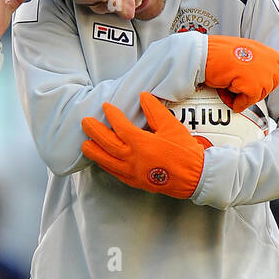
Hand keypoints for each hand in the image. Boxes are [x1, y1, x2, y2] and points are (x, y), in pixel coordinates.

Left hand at [81, 92, 205, 198]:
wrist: (194, 177)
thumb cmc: (184, 152)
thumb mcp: (172, 126)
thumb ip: (155, 111)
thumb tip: (143, 96)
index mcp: (142, 144)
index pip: (120, 127)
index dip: (112, 115)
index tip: (106, 107)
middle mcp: (133, 159)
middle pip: (108, 144)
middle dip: (95, 132)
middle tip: (85, 122)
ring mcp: (132, 173)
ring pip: (107, 161)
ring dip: (94, 152)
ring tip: (84, 144)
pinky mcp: (135, 182)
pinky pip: (114, 172)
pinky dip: (105, 165)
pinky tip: (100, 160)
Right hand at [203, 35, 278, 112]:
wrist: (206, 54)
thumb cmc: (219, 53)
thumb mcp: (245, 52)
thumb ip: (255, 62)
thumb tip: (256, 76)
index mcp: (270, 53)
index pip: (277, 74)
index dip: (265, 83)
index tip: (255, 87)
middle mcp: (270, 62)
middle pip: (270, 87)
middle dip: (257, 91)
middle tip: (243, 93)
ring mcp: (264, 74)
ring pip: (260, 95)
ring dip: (247, 97)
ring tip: (234, 94)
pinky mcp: (254, 86)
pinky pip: (249, 101)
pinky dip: (239, 103)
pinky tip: (232, 100)